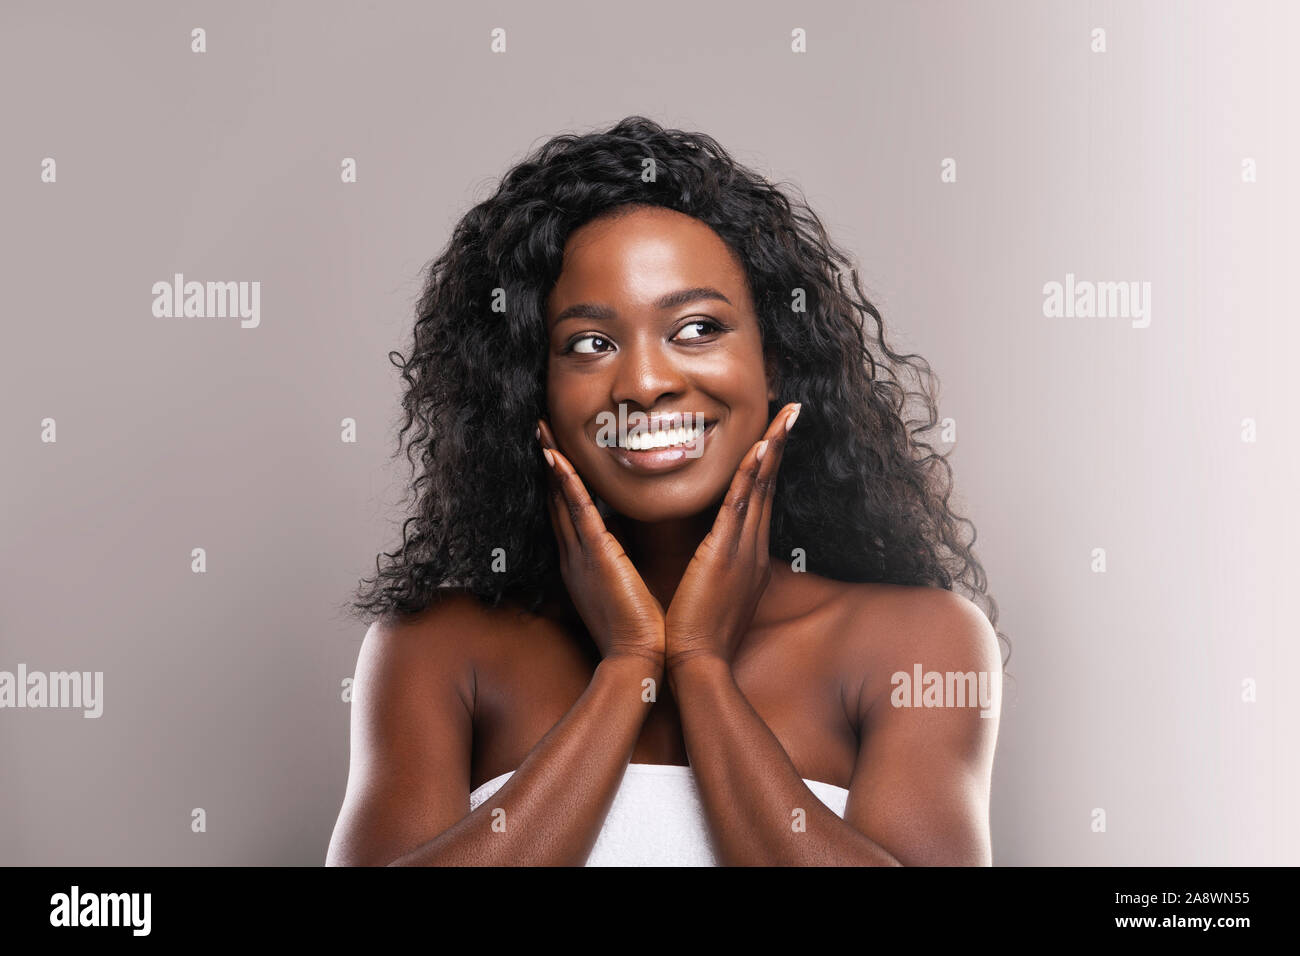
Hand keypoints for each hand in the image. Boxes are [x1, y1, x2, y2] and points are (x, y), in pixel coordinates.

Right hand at [537, 419, 665, 670]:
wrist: (637, 663)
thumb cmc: (638, 635)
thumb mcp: (624, 594)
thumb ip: (620, 571)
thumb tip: (626, 557)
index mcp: (583, 565)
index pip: (569, 514)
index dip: (560, 482)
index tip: (555, 452)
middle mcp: (575, 557)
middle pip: (557, 500)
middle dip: (549, 464)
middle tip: (539, 428)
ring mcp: (581, 556)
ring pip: (563, 499)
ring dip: (552, 463)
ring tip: (541, 429)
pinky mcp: (597, 557)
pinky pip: (579, 512)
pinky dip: (567, 484)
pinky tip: (557, 458)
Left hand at [664, 403, 799, 670]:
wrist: (697, 666)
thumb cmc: (699, 635)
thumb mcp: (715, 594)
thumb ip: (717, 569)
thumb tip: (713, 555)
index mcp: (747, 556)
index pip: (759, 499)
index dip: (768, 464)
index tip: (774, 434)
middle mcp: (752, 548)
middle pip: (768, 485)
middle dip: (780, 445)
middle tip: (793, 410)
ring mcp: (743, 550)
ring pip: (760, 489)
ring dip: (771, 449)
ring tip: (784, 416)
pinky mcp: (726, 556)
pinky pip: (740, 507)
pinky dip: (752, 476)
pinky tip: (760, 450)